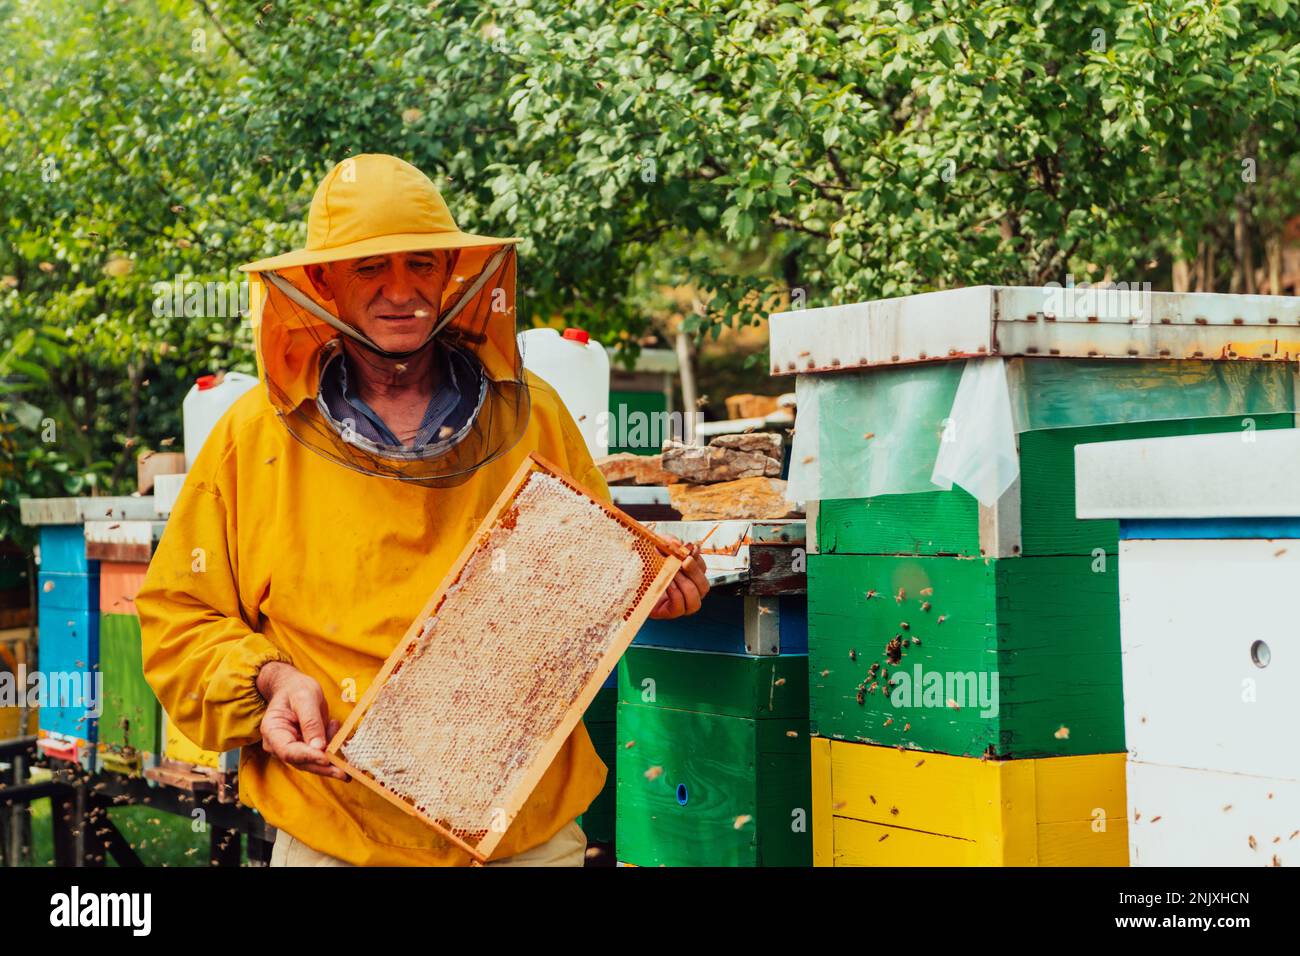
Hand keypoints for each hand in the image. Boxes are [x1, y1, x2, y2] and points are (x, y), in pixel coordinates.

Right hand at [256, 661, 348, 780]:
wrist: (294, 687)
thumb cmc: (296, 689)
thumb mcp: (305, 698)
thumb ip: (311, 722)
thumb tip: (318, 748)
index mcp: (272, 731)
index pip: (289, 751)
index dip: (308, 757)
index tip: (326, 759)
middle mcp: (278, 744)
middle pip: (300, 762)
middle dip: (323, 768)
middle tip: (344, 773)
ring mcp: (291, 747)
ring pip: (311, 762)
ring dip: (330, 762)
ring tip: (346, 751)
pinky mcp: (304, 748)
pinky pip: (319, 754)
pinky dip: (331, 747)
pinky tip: (335, 728)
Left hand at [650, 537, 710, 618]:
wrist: (625, 579)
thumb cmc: (642, 564)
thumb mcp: (656, 548)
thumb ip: (668, 544)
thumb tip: (678, 543)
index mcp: (688, 576)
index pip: (702, 569)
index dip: (699, 559)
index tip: (691, 548)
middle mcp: (687, 592)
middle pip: (704, 586)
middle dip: (695, 572)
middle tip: (684, 561)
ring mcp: (680, 605)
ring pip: (695, 600)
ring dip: (686, 584)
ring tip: (674, 573)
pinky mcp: (668, 613)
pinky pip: (680, 607)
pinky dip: (676, 594)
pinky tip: (668, 584)